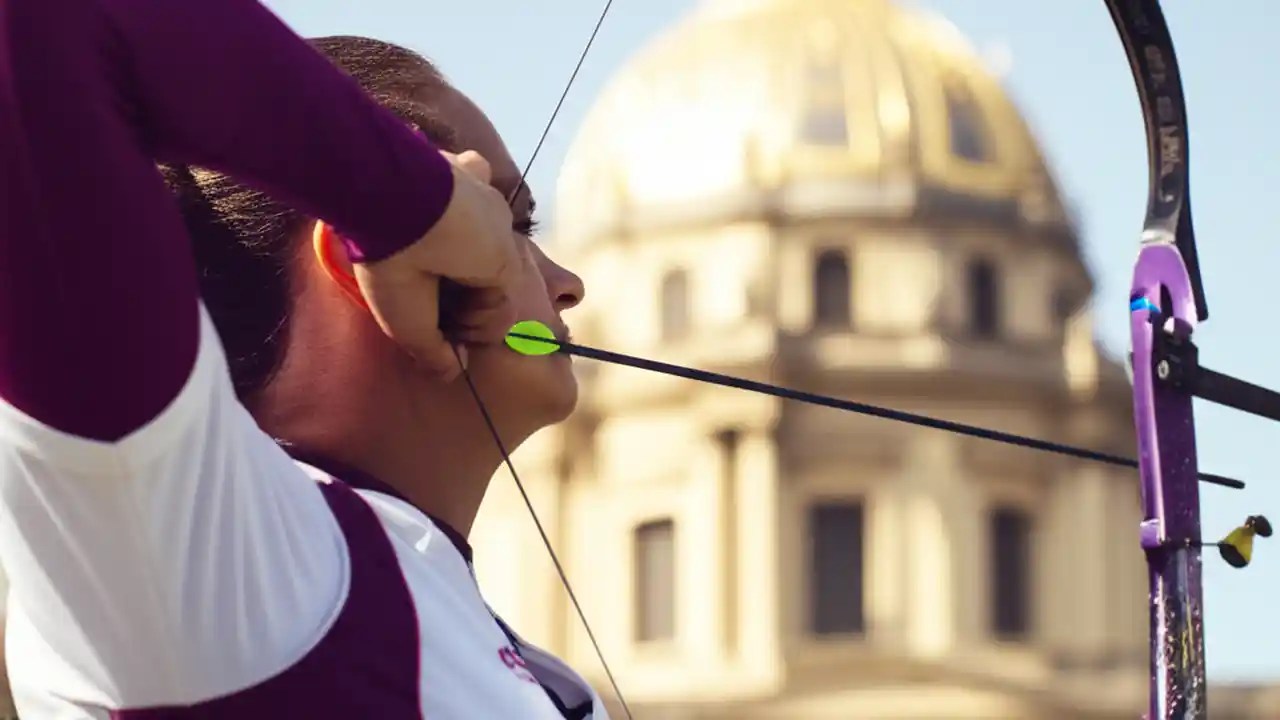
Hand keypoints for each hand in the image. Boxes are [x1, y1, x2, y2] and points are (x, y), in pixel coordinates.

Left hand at [353, 150, 519, 379]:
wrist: (377, 186)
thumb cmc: (399, 258)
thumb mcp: (409, 318)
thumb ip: (433, 350)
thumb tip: (454, 371)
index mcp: (502, 268)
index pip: (501, 312)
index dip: (471, 329)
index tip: (442, 331)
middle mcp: (505, 229)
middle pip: (495, 271)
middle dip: (469, 290)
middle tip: (430, 296)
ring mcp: (487, 194)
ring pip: (488, 229)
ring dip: (467, 247)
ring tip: (429, 254)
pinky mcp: (462, 166)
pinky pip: (477, 178)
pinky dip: (465, 193)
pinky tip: (443, 199)